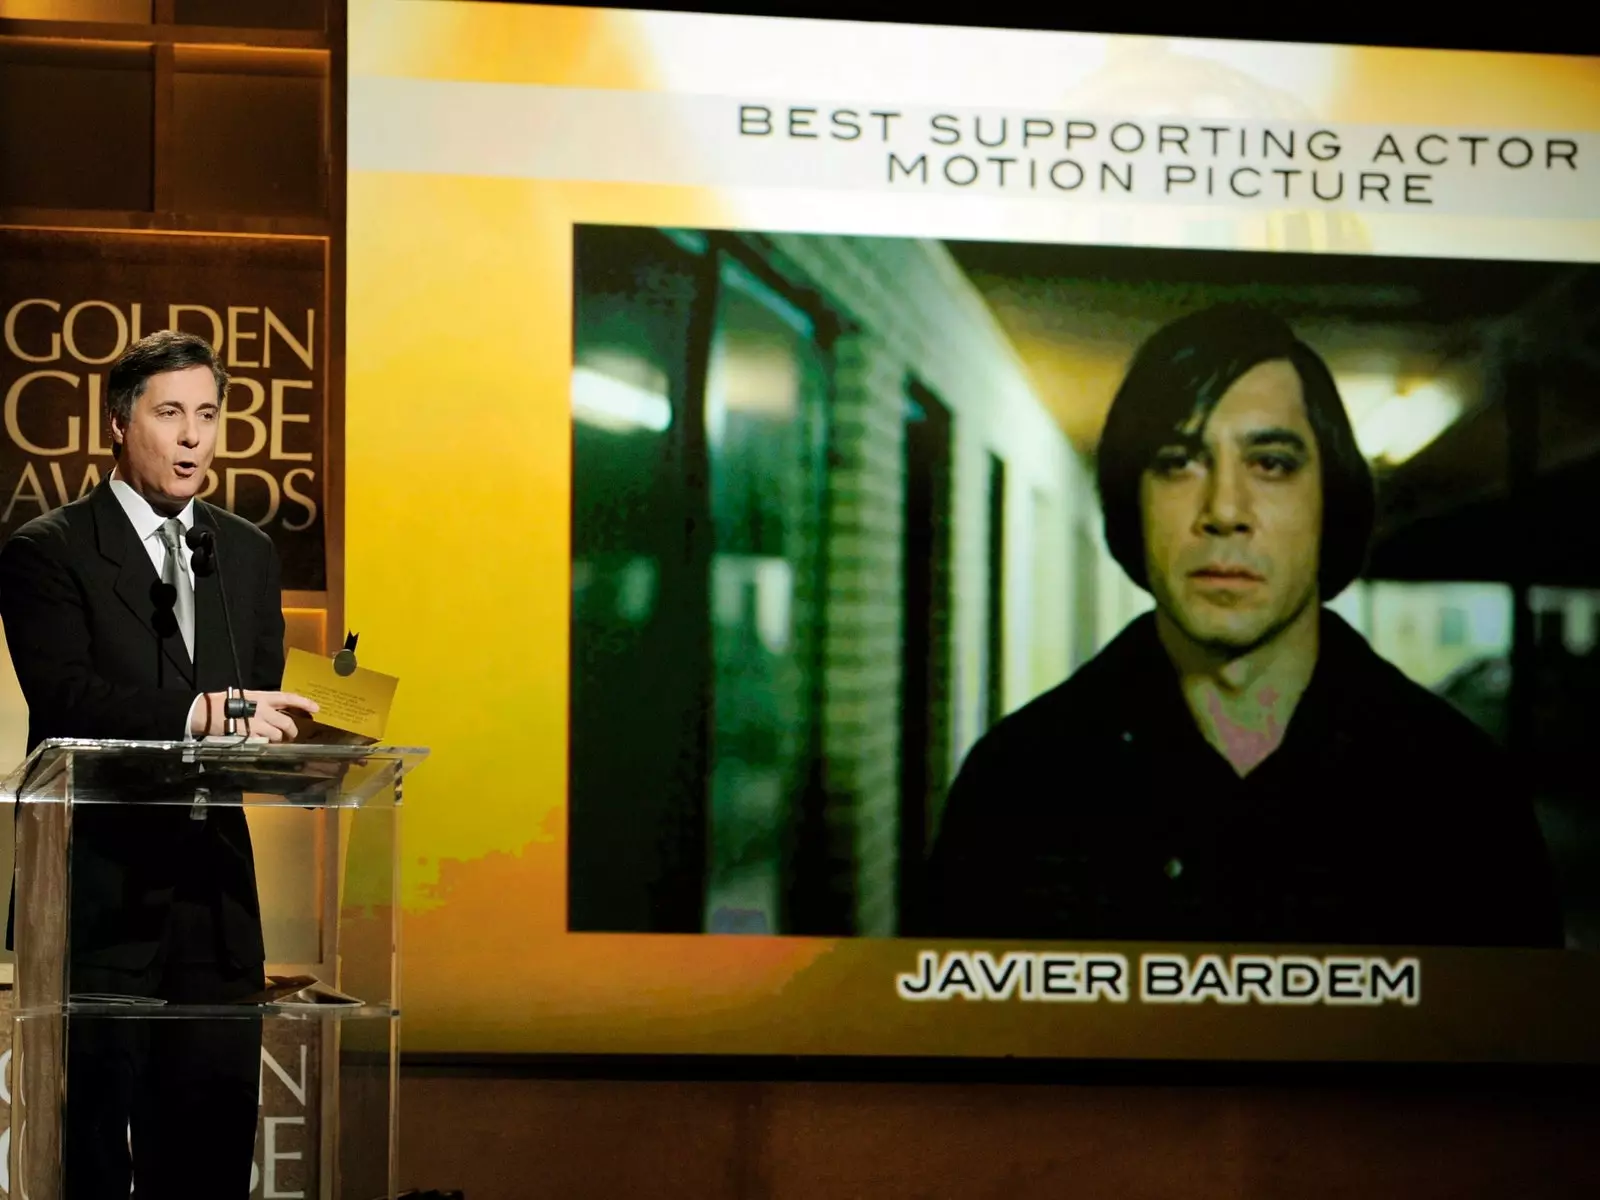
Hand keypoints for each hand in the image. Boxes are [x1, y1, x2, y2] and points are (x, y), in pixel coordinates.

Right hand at [192, 690, 318, 741]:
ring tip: (273, 740)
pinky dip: (265, 745)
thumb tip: (275, 710)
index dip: (304, 703)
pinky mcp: (250, 736)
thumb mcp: (246, 696)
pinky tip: (261, 743)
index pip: (289, 698)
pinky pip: (264, 743)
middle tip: (291, 735)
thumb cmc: (225, 702)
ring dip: (278, 739)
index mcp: (263, 697)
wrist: (207, 711)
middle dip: (292, 731)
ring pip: (277, 735)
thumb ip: (262, 703)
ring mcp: (258, 724)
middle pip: (287, 723)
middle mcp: (264, 710)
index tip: (317, 708)